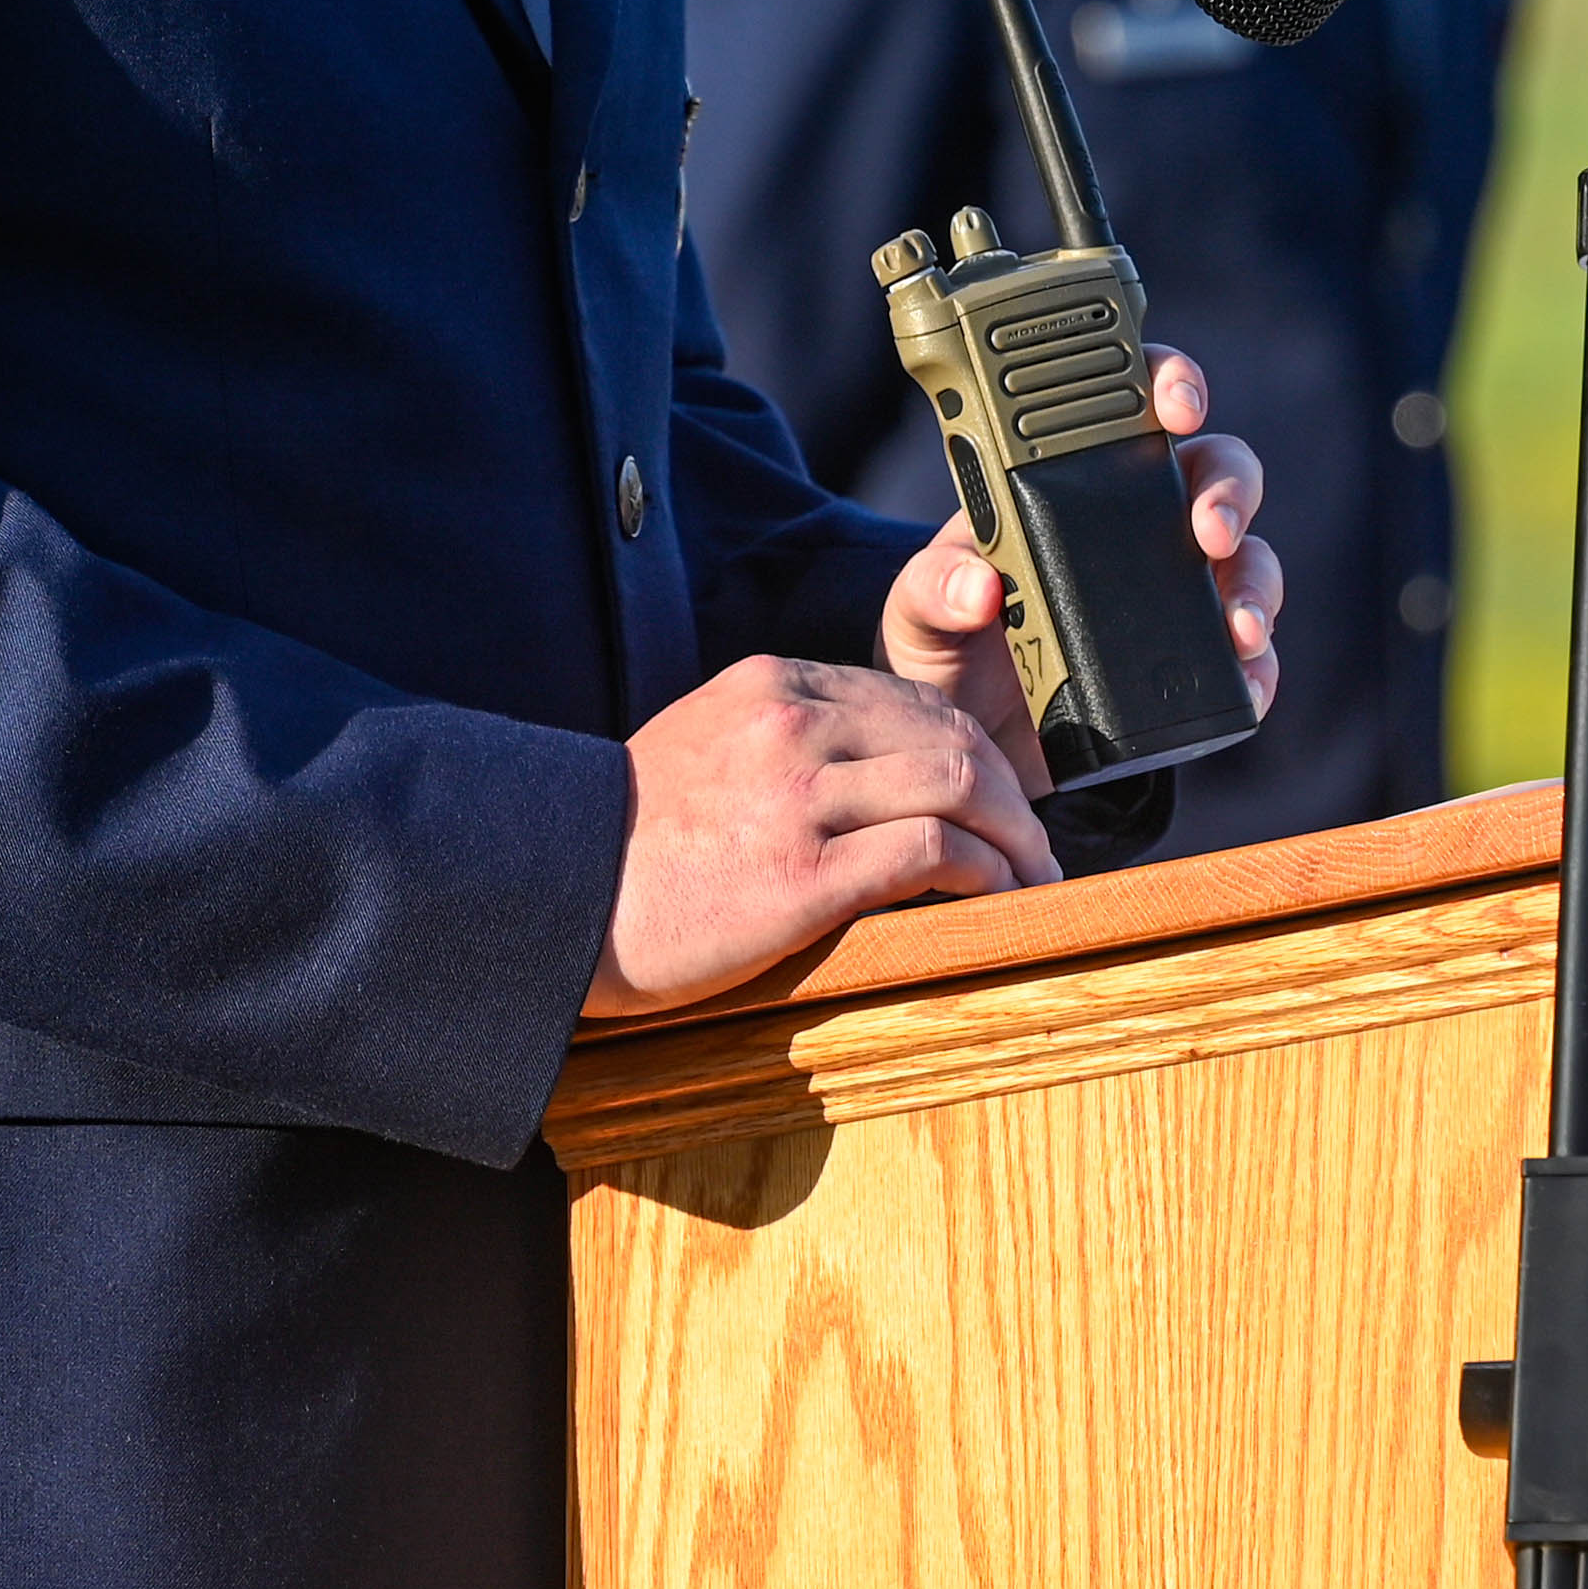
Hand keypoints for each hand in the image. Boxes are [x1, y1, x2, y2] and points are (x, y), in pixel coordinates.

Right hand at [590, 651, 1053, 1019]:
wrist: (553, 902)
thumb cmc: (626, 845)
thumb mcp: (704, 749)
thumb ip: (781, 740)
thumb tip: (871, 776)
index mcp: (768, 686)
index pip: (910, 699)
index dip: (974, 751)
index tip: (996, 800)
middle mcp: (788, 725)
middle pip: (950, 735)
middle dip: (1013, 795)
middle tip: (1034, 848)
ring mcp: (796, 796)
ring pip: (957, 786)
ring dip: (1016, 839)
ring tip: (1031, 879)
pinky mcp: (803, 875)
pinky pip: (932, 854)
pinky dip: (985, 875)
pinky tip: (996, 900)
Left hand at [875, 344, 1283, 783]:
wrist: (967, 741)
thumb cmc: (945, 651)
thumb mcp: (919, 613)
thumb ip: (933, 589)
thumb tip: (977, 588)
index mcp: (1071, 486)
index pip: (1134, 408)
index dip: (1170, 384)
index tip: (1177, 405)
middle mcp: (1137, 526)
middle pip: (1216, 473)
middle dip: (1230, 490)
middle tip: (1211, 529)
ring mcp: (1175, 593)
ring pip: (1250, 559)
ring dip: (1257, 583)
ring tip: (1239, 626)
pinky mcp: (1196, 664)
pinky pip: (1252, 655)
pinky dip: (1261, 669)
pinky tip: (1249, 683)